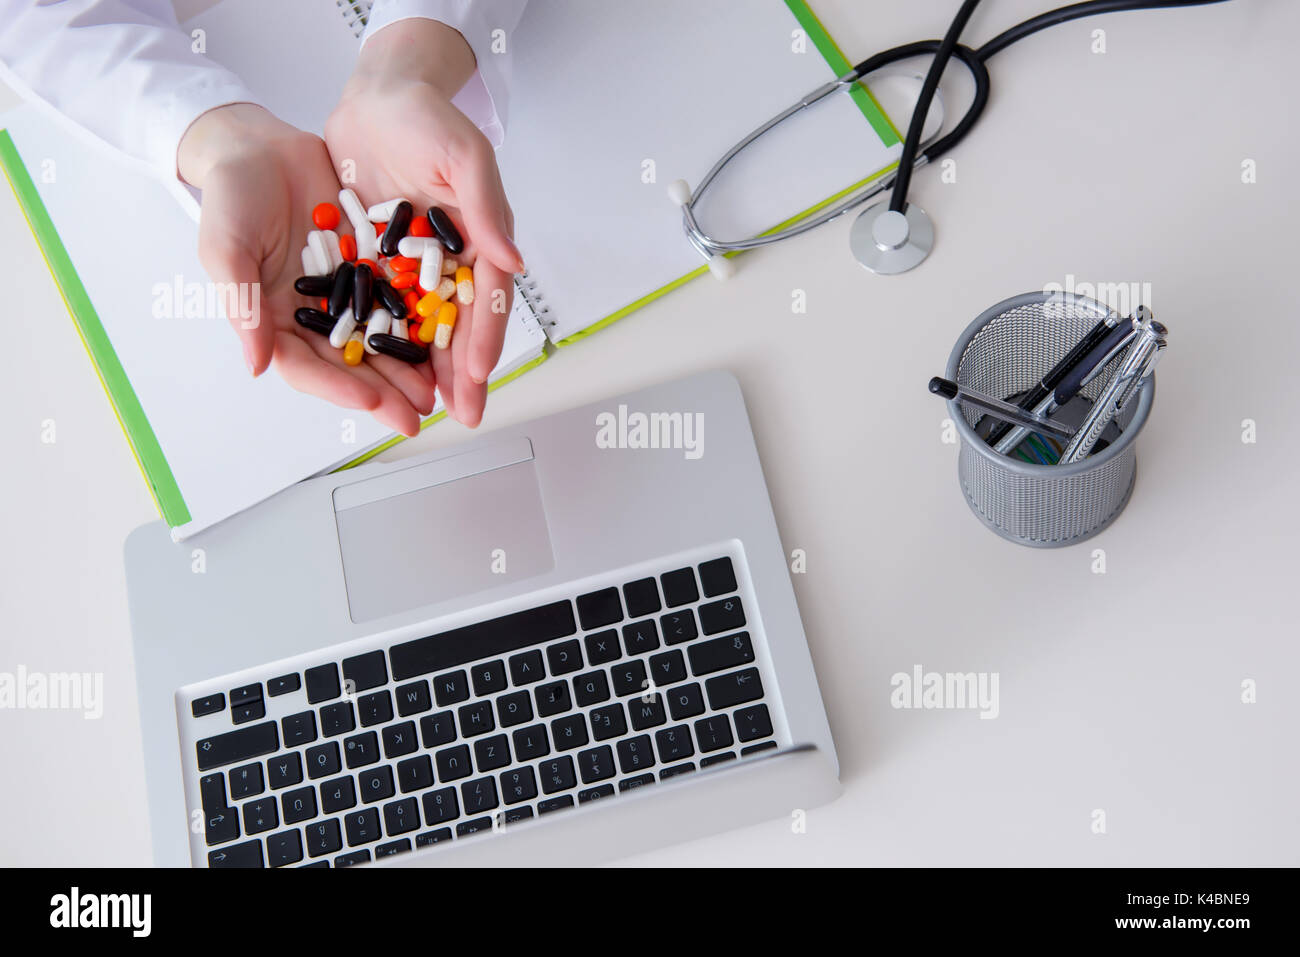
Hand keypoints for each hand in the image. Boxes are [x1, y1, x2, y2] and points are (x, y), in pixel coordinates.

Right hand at [178, 103, 434, 435]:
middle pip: (350, 365)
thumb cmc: (230, 196)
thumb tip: (256, 367)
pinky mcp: (368, 268)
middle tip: (416, 418)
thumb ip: (244, 306)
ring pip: (378, 340)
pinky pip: (396, 301)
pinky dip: (417, 322)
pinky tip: (443, 340)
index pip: (307, 367)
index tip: (370, 403)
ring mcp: (343, 294)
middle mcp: (312, 315)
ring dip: (405, 369)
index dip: (338, 388)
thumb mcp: (227, 248)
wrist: (257, 147)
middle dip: (383, 394)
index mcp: (274, 320)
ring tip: (435, 394)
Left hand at [324, 19, 523, 427]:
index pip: (488, 300)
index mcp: (479, 241)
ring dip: (426, 369)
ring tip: (425, 409)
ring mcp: (413, 265)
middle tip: (466, 415)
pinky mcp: (377, 261)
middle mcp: (450, 260)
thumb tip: (513, 260)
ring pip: (423, 327)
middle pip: (459, 325)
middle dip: (463, 373)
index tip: (479, 374)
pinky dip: (383, 340)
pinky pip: (380, 307)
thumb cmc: (427, 117)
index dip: (486, 339)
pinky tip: (379, 372)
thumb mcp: (464, 157)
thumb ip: (486, 208)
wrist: (377, 96)